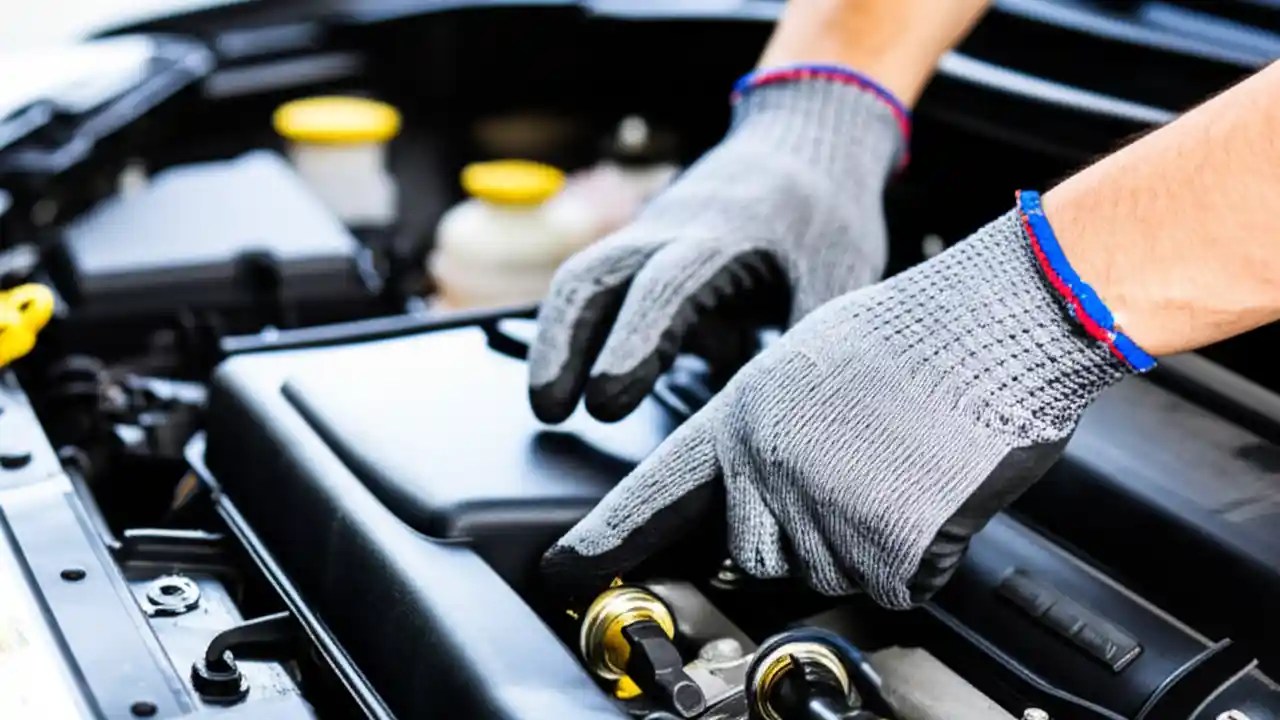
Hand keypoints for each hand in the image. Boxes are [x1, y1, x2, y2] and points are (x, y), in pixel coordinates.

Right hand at [527, 68, 908, 423]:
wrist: (808, 138)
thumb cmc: (827, 216)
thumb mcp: (840, 277)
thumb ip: (809, 341)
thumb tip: (788, 419)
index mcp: (725, 237)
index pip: (665, 290)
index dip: (634, 346)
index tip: (605, 402)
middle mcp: (669, 230)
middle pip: (594, 277)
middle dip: (565, 345)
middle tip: (547, 412)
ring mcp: (647, 235)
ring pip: (582, 279)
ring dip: (558, 340)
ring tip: (547, 408)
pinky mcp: (640, 247)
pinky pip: (594, 284)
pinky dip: (575, 329)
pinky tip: (567, 380)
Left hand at [542, 200, 1144, 608]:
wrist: (995, 318)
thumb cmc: (921, 335)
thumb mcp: (812, 364)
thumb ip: (769, 428)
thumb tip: (754, 478)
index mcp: (744, 416)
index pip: (658, 489)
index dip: (610, 536)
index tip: (568, 567)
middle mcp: (767, 466)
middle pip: (753, 557)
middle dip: (798, 544)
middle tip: (854, 488)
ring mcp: (820, 508)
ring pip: (825, 576)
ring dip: (863, 549)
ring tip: (899, 477)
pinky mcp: (882, 546)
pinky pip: (897, 586)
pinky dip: (921, 558)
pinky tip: (931, 496)